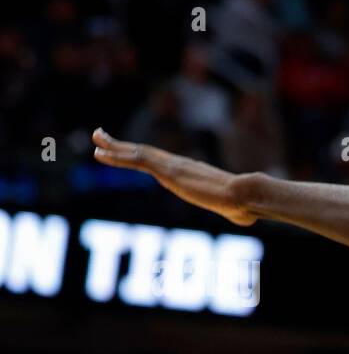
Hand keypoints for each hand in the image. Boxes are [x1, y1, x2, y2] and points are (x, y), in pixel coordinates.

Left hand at [92, 128, 256, 225]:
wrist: (248, 195)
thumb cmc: (247, 204)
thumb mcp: (236, 209)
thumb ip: (234, 211)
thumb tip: (246, 217)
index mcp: (194, 172)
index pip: (163, 162)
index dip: (143, 156)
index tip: (129, 152)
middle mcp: (180, 165)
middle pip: (146, 152)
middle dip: (122, 145)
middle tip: (101, 136)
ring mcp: (173, 167)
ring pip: (138, 153)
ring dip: (113, 147)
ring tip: (95, 140)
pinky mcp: (168, 172)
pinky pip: (137, 161)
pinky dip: (116, 157)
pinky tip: (100, 154)